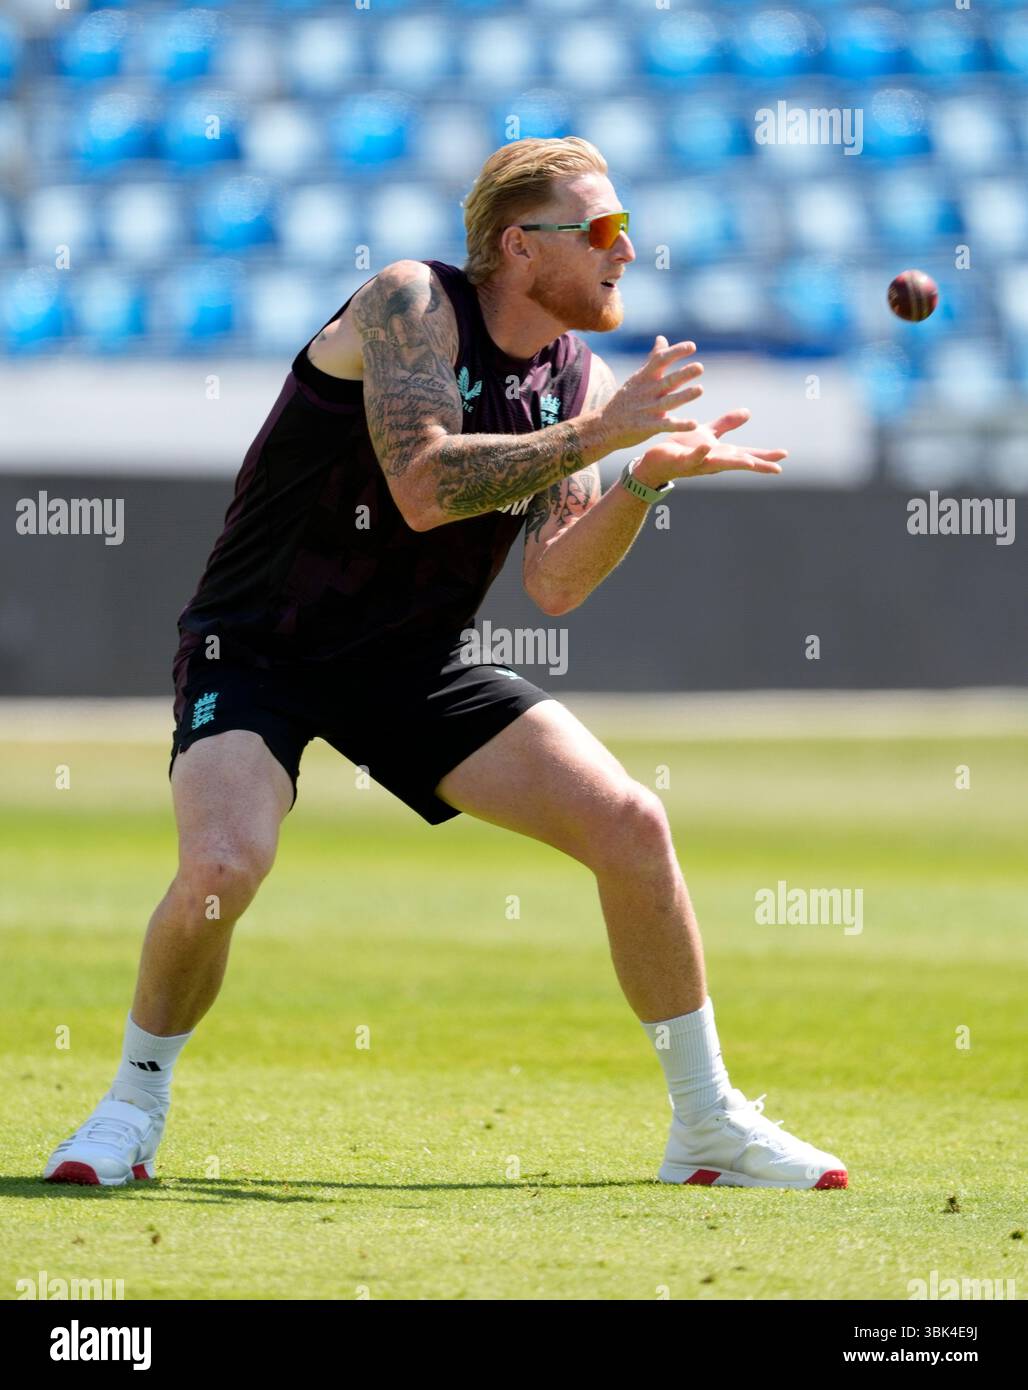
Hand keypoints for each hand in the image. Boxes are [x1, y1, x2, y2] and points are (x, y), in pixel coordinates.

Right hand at [597, 335, 704, 450]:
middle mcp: (648, 391)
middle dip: (683, 374)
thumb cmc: (626, 399)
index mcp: (645, 377)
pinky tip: (694, 424)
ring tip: (700, 389)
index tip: (692, 346)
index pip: (661, 360)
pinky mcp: (648, 427)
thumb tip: (662, 338)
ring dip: (684, 396)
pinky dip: (679, 425)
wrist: (605, 426)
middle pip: (668, 380)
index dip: (676, 352)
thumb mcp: (638, 377)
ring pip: (669, 401)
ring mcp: (648, 409)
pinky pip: (666, 425)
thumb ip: (653, 359)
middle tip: (700, 367)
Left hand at [635, 409, 786, 483]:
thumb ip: (727, 424)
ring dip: (735, 463)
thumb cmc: (682, 448)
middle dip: (758, 465)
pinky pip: (693, 457)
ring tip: (751, 462)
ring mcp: (699, 462)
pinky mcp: (682, 460)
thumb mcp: (708, 433)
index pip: (747, 454)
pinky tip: (708, 447)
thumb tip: (748, 412)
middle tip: (777, 468)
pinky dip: (701, 453)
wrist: (656, 459)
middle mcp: (714, 461)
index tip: (784, 455)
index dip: (765, 455)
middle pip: (740, 463)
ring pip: (720, 464)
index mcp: (721, 454)